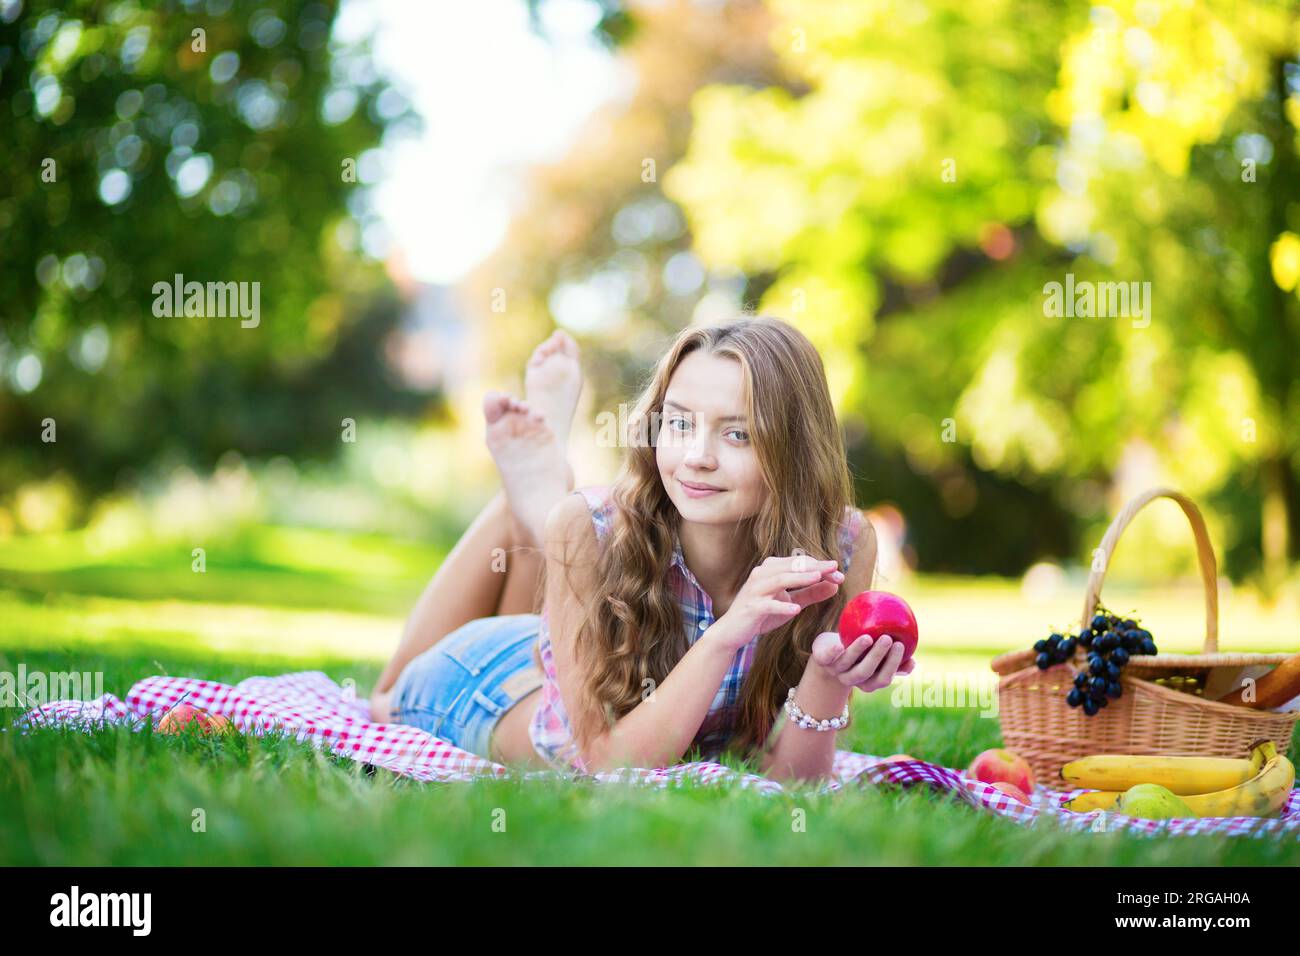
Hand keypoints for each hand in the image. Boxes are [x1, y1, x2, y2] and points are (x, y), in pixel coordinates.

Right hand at [712, 554, 843, 652]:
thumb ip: (811, 593)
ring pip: (779, 580)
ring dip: (799, 578)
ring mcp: (755, 590)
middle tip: (836, 570)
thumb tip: (835, 585)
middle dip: (814, 568)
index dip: (820, 566)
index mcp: (772, 569)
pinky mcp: (751, 607)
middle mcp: (762, 574)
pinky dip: (782, 606)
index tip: (839, 573)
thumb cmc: (762, 613)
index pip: (799, 562)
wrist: (733, 630)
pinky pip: (768, 605)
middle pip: (791, 566)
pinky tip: (796, 609)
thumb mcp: (791, 602)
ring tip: (817, 578)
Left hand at [811, 631, 915, 691]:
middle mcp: (851, 678)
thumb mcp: (876, 658)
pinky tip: (839, 645)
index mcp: (867, 682)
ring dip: (858, 650)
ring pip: (847, 663)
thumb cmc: (860, 653)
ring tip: (868, 637)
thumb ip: (894, 661)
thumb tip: (913, 663)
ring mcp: (836, 670)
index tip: (900, 645)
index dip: (892, 665)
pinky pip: (825, 658)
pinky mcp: (822, 660)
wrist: (828, 653)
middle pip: (866, 672)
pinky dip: (832, 653)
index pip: (882, 678)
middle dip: (878, 656)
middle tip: (888, 638)